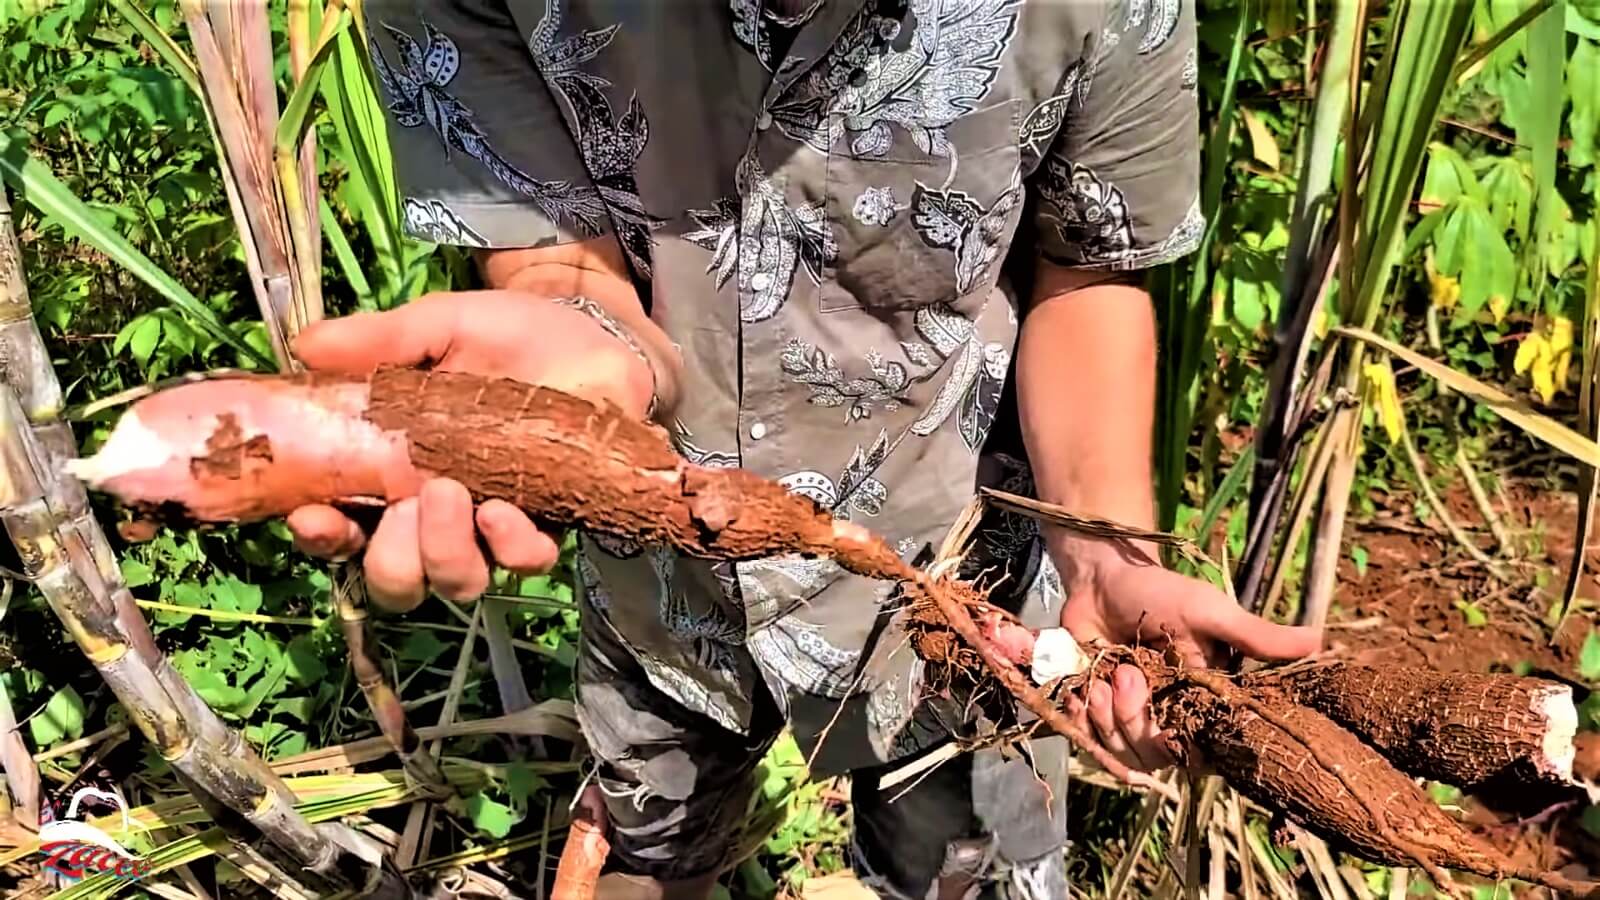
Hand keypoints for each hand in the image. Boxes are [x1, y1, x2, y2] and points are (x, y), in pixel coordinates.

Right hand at [285, 289, 660, 610]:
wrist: (589, 335)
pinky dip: (510, 546)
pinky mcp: (548, 524)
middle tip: (404, 505)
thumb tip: (306, 346)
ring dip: (443, 553)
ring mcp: (489, 526)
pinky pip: (525, 561)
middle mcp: (433, 514)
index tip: (313, 515)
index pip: (340, 528)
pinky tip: (502, 508)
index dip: (321, 536)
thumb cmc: (507, 336)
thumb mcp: (440, 325)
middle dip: (391, 560)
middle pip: (396, 579)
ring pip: (456, 581)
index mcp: (390, 473)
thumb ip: (380, 339)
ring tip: (450, 492)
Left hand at [1053, 538, 1321, 776]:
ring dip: (1106, 714)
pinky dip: (1080, 719)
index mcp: (1204, 702)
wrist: (1101, 579)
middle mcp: (1171, 719)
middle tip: (1126, 673)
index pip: (1204, 753)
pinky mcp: (1096, 712)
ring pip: (1120, 752)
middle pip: (1155, 757)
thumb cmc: (1160, 592)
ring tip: (1104, 675)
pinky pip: (1089, 740)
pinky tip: (1083, 687)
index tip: (1169, 725)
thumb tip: (1321, 642)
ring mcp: (1131, 717)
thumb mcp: (1210, 611)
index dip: (1185, 750)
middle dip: (1134, 718)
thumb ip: (1256, 636)